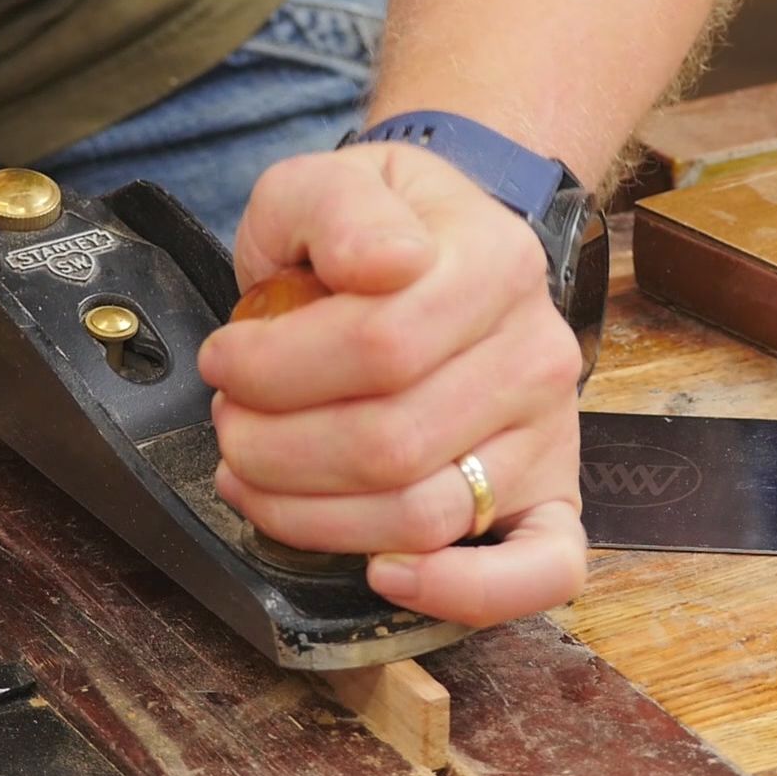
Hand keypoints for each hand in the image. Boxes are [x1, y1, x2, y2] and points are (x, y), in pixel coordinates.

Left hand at [200, 145, 588, 627]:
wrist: (442, 248)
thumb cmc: (376, 232)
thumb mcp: (335, 181)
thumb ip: (341, 206)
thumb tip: (382, 263)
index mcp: (494, 264)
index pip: (379, 342)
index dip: (273, 368)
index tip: (224, 359)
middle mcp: (536, 355)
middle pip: (389, 443)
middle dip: (274, 448)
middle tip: (230, 424)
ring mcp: (550, 434)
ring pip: (424, 514)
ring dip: (312, 517)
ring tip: (258, 479)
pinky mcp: (552, 499)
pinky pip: (542, 572)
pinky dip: (462, 593)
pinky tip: (383, 574)